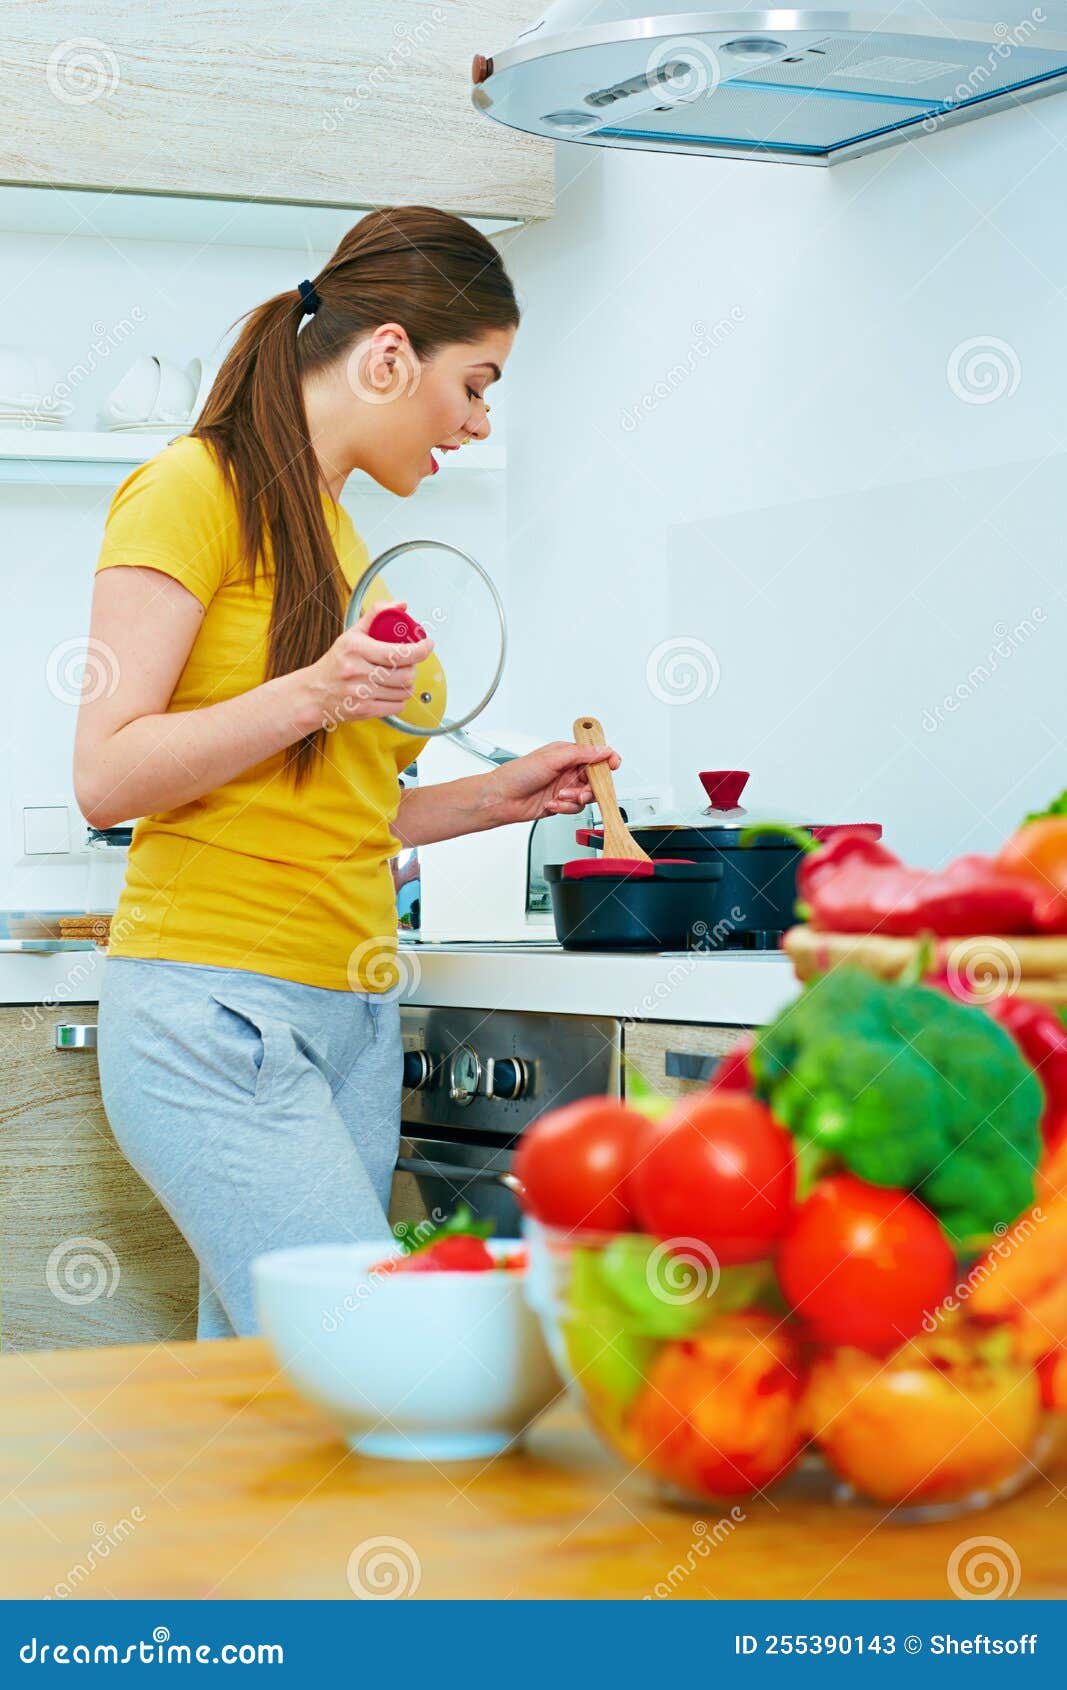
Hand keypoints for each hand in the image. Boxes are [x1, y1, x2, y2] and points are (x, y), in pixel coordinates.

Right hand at [298, 601, 433, 729]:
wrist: (314, 693)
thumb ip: (376, 616)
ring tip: (397, 677)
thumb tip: (401, 605)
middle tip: (408, 663)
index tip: (427, 645)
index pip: (397, 652)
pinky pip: (397, 706)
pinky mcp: (364, 711)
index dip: (420, 649)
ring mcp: (360, 693)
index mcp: (356, 649)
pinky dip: (399, 699)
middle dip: (413, 668)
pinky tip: (390, 692)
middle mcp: (357, 671)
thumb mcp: (352, 634)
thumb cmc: (336, 663)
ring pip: (404, 691)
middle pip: (405, 674)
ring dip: (407, 684)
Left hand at [487, 740, 620, 826]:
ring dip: (576, 798)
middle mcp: (568, 769)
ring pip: (587, 795)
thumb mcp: (551, 758)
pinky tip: (552, 804)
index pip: (595, 754)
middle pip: (596, 778)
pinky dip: (565, 807)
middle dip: (591, 786)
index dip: (607, 759)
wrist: (501, 799)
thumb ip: (580, 754)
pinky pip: (575, 807)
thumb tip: (602, 750)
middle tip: (582, 790)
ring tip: (561, 797)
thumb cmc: (517, 774)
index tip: (613, 764)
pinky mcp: (561, 803)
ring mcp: (565, 787)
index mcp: (567, 753)